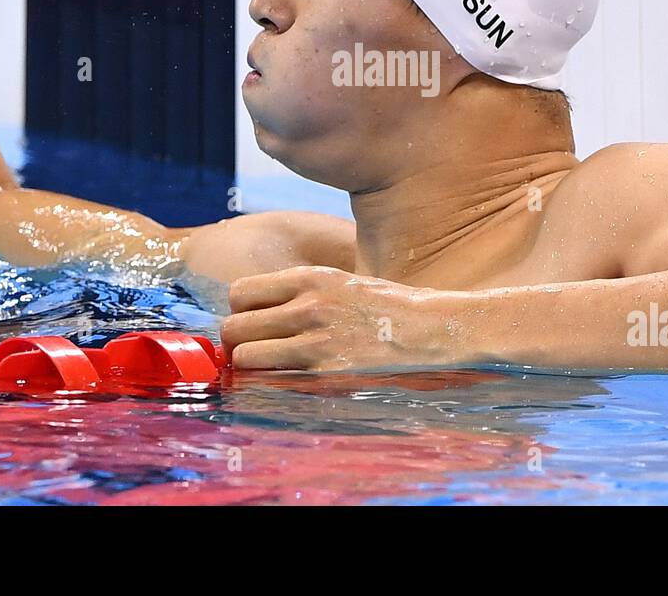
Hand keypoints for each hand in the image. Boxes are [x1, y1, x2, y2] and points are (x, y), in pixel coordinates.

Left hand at [222, 266, 454, 371]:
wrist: (434, 330)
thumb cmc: (389, 309)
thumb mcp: (342, 283)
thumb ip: (301, 294)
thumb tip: (258, 314)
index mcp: (312, 278)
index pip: (239, 292)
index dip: (241, 311)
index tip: (254, 323)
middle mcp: (308, 307)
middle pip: (233, 327)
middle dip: (239, 342)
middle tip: (256, 351)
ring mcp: (317, 344)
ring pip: (244, 358)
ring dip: (251, 369)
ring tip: (271, 371)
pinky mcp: (327, 377)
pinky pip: (272, 386)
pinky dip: (271, 389)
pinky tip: (289, 386)